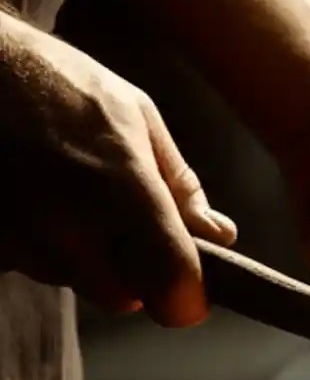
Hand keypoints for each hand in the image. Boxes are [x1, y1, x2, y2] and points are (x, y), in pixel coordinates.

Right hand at [0, 20, 236, 325]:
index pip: (169, 281)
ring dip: (81, 255)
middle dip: (133, 272)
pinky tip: (32, 196)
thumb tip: (219, 235)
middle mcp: (67, 222)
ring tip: (68, 191)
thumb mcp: (137, 117)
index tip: (191, 291)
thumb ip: (179, 185)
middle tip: (124, 222)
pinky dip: (37, 243)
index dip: (186, 297)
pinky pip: (25, 263)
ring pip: (69, 279)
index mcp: (121, 188)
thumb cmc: (59, 82)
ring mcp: (18, 236)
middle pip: (120, 295)